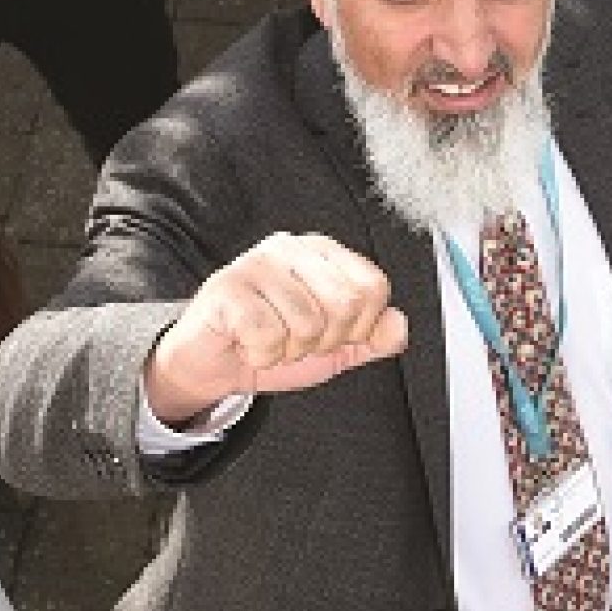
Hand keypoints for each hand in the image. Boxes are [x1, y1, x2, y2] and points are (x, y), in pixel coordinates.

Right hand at [145, 232, 408, 426]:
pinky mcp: (228, 287)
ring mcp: (258, 263)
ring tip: (269, 341)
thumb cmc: (270, 343)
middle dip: (323, 341)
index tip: (329, 335)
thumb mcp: (332, 346)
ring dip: (287, 351)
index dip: (358, 327)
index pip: (373, 286)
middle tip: (294, 340)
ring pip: (306, 323)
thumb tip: (398, 325)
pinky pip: (267, 335)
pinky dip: (260, 356)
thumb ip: (372, 338)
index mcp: (323, 253)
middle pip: (345, 304)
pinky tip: (247, 344)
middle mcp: (292, 248)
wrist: (213, 362)